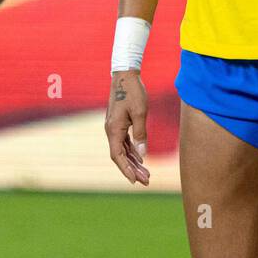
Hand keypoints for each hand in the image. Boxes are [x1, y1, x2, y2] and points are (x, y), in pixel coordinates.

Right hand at [105, 70, 149, 184]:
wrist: (125, 76)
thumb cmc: (133, 92)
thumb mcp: (140, 113)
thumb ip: (141, 134)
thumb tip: (143, 154)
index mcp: (113, 129)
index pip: (117, 155)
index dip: (125, 169)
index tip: (135, 181)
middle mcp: (111, 130)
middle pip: (120, 156)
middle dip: (132, 170)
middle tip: (147, 181)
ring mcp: (114, 127)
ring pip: (122, 150)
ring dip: (133, 162)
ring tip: (147, 174)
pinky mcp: (119, 124)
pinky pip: (124, 142)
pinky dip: (132, 151)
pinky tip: (141, 159)